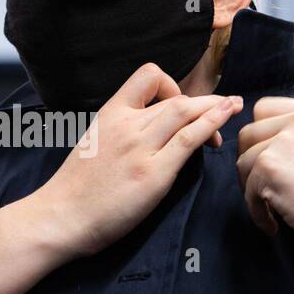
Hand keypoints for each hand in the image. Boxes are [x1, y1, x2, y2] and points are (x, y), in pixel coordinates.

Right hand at [28, 63, 243, 257]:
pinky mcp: (154, 173)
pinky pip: (190, 138)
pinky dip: (213, 122)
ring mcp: (141, 147)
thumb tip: (149, 130)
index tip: (178, 103)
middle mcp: (127, 124)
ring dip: (216, 108)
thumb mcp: (94, 143)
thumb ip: (120, 131)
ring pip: (186, 111)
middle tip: (219, 113)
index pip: (147, 77)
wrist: (60, 216)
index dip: (170, 84)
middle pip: (175, 98)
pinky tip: (227, 116)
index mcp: (110, 113)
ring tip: (233, 108)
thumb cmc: (75, 189)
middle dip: (203, 103)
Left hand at [236, 97, 293, 255]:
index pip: (263, 108)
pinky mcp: (270, 166)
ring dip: (251, 188)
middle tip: (266, 189)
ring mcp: (284, 141)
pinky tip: (274, 224)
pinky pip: (247, 189)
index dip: (259, 136)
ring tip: (273, 207)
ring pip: (242, 162)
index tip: (268, 162)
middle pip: (247, 134)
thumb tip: (250, 140)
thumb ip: (293, 135)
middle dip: (250, 163)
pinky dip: (257, 212)